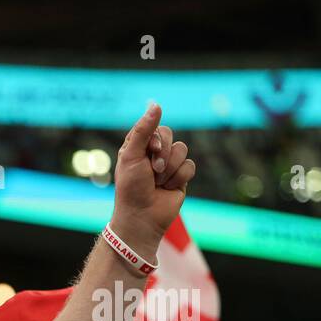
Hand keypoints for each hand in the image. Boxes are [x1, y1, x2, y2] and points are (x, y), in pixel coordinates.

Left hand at [110, 103, 195, 254]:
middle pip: (169, 136)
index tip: (149, 152)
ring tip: (158, 183)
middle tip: (152, 171)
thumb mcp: (132, 156)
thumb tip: (156, 104)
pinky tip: (168, 189)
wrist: (142, 216)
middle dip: (162, 154)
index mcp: (138, 146)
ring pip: (181, 150)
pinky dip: (179, 178)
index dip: (155, 140)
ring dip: (169, 169)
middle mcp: (153, 153)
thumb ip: (144, 130)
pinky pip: (190, 166)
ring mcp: (168, 164)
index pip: (154, 127)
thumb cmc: (131, 188)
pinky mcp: (180, 176)